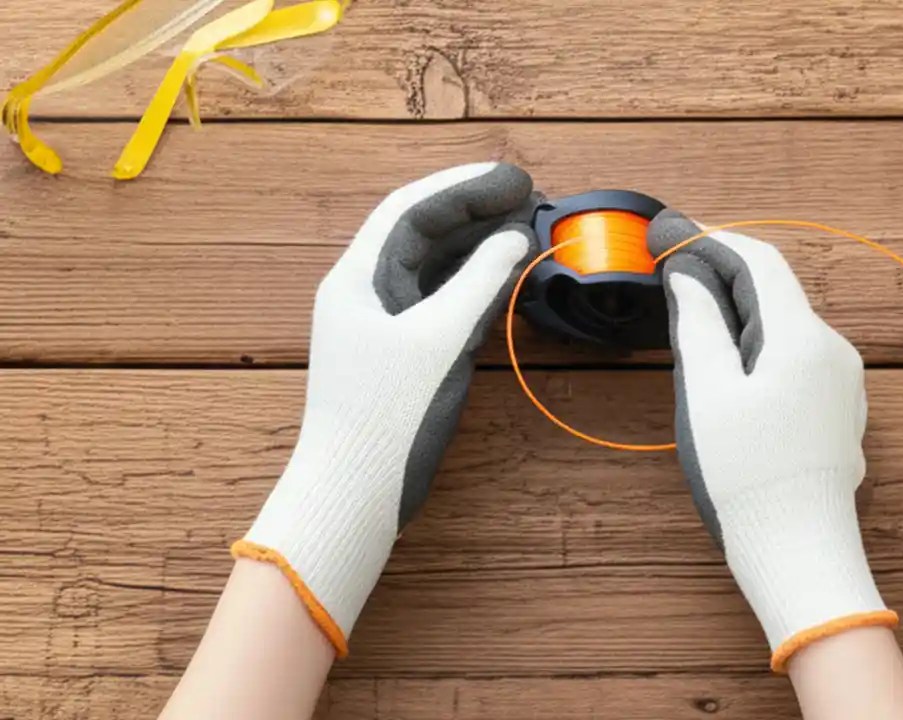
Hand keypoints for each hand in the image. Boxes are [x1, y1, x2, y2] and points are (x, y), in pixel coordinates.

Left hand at [233, 162, 537, 656]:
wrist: (354, 492)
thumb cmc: (391, 417)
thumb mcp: (442, 342)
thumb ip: (480, 283)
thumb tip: (513, 238)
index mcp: (358, 277)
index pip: (412, 208)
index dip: (464, 185)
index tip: (516, 177)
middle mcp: (364, 290)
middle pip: (420, 229)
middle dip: (472, 207)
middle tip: (526, 195)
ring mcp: (378, 321)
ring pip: (429, 263)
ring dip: (473, 241)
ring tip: (523, 224)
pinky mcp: (394, 350)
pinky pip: (435, 297)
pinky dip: (470, 280)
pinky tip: (502, 273)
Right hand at [647, 211, 896, 672]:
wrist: (800, 552)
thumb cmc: (747, 476)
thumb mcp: (708, 393)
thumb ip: (700, 323)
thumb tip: (689, 274)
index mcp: (804, 339)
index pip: (760, 261)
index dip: (713, 240)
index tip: (672, 235)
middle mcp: (835, 351)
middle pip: (777, 293)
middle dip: (724, 275)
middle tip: (673, 270)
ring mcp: (844, 384)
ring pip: (788, 328)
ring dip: (742, 314)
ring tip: (695, 317)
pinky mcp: (840, 412)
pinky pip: (799, 361)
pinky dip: (762, 348)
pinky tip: (731, 369)